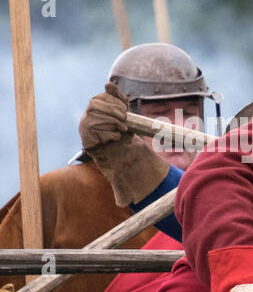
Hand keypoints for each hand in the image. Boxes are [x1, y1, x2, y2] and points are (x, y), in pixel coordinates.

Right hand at [78, 83, 130, 149]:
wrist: (118, 146)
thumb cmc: (119, 124)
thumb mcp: (122, 108)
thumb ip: (117, 96)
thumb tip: (109, 84)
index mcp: (94, 103)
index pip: (104, 98)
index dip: (118, 104)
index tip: (124, 110)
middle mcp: (87, 113)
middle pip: (105, 109)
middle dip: (118, 115)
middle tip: (124, 120)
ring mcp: (86, 125)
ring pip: (106, 122)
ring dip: (119, 126)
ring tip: (121, 129)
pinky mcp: (88, 138)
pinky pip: (105, 134)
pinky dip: (115, 136)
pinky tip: (114, 137)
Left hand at [79, 84, 168, 206]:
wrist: (125, 153)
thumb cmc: (121, 165)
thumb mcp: (119, 177)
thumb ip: (120, 189)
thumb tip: (124, 205)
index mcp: (90, 141)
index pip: (89, 127)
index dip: (104, 130)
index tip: (119, 136)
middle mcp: (89, 125)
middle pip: (93, 111)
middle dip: (109, 117)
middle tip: (124, 127)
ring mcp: (98, 114)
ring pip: (99, 102)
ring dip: (113, 107)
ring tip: (125, 118)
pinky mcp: (109, 107)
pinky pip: (108, 96)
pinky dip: (112, 93)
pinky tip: (111, 86)